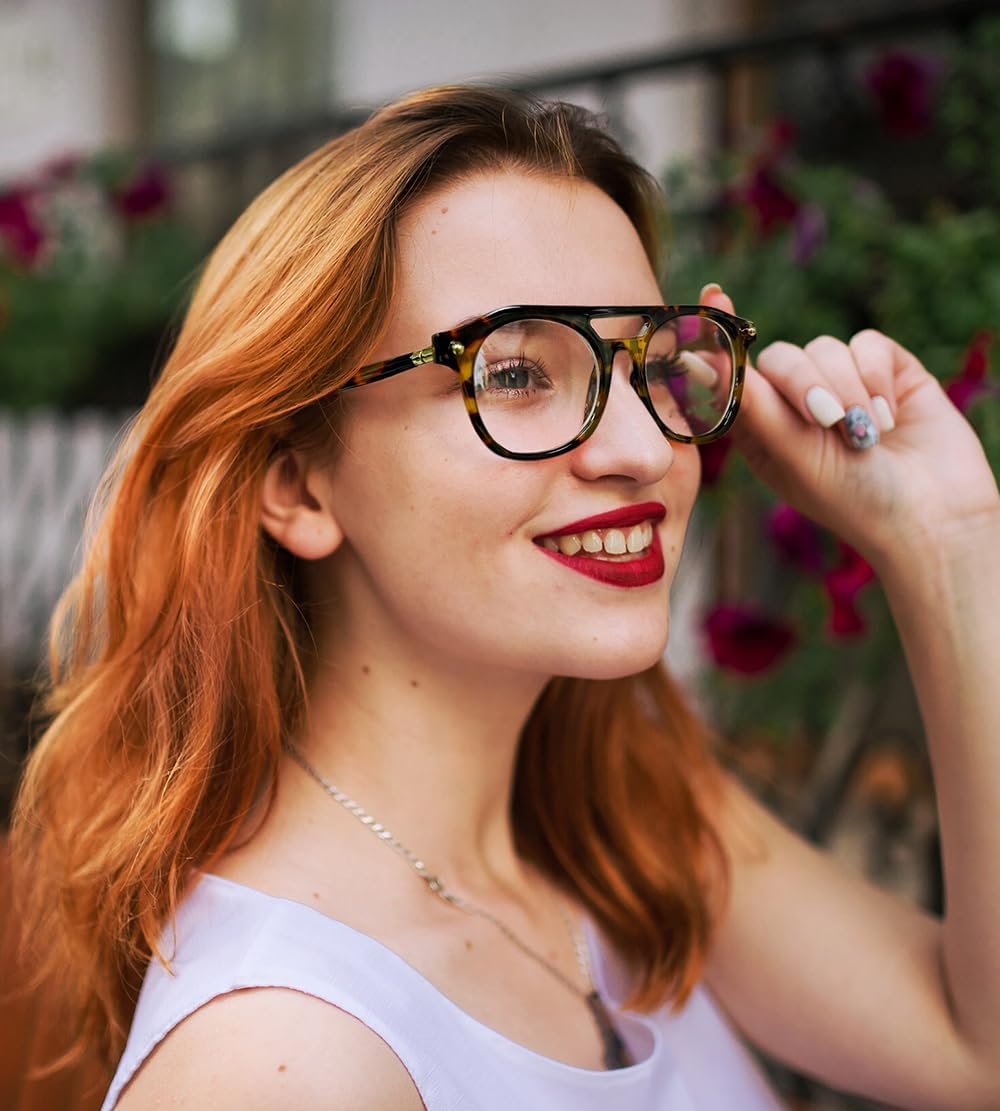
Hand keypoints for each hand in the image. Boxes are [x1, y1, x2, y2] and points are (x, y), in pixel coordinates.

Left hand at [701, 286, 999, 567]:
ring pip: (824, 348)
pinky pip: (866, 344)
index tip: (713, 296)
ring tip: (865, 436)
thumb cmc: (852, 499)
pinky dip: (876, 377)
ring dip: (846, 390)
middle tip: (827, 420)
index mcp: (762, 429)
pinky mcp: (885, 371)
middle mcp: (797, 404)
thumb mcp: (792, 454)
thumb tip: (703, 358)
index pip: (733, 376)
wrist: (932, 514)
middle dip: (803, 384)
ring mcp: (842, 384)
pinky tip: (888, 417)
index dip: (720, 338)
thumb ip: (750, 403)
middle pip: (781, 357)